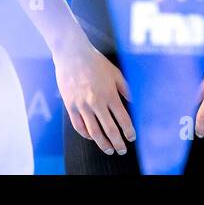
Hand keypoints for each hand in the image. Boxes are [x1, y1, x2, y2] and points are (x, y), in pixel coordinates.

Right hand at [54, 32, 135, 154]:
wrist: (72, 54)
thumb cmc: (96, 61)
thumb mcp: (115, 72)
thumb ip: (125, 88)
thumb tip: (133, 102)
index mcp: (110, 94)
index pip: (123, 118)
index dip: (129, 131)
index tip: (132, 138)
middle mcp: (96, 102)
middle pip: (109, 129)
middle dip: (118, 142)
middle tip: (122, 150)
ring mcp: (82, 105)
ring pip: (94, 132)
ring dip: (102, 143)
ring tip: (109, 150)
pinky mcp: (70, 106)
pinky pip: (79, 125)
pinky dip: (86, 134)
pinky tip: (92, 138)